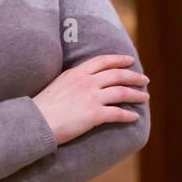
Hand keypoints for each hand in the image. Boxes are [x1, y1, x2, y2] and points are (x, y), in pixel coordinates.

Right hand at [32, 54, 148, 144]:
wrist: (36, 122)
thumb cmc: (43, 106)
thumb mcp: (59, 84)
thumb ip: (74, 80)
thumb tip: (84, 80)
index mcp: (77, 73)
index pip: (103, 61)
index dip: (119, 59)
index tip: (129, 60)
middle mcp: (87, 82)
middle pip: (117, 75)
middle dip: (134, 76)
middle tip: (144, 79)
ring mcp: (92, 98)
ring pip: (122, 93)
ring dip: (136, 94)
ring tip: (145, 97)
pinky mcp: (94, 115)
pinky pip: (117, 113)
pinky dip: (128, 115)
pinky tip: (135, 117)